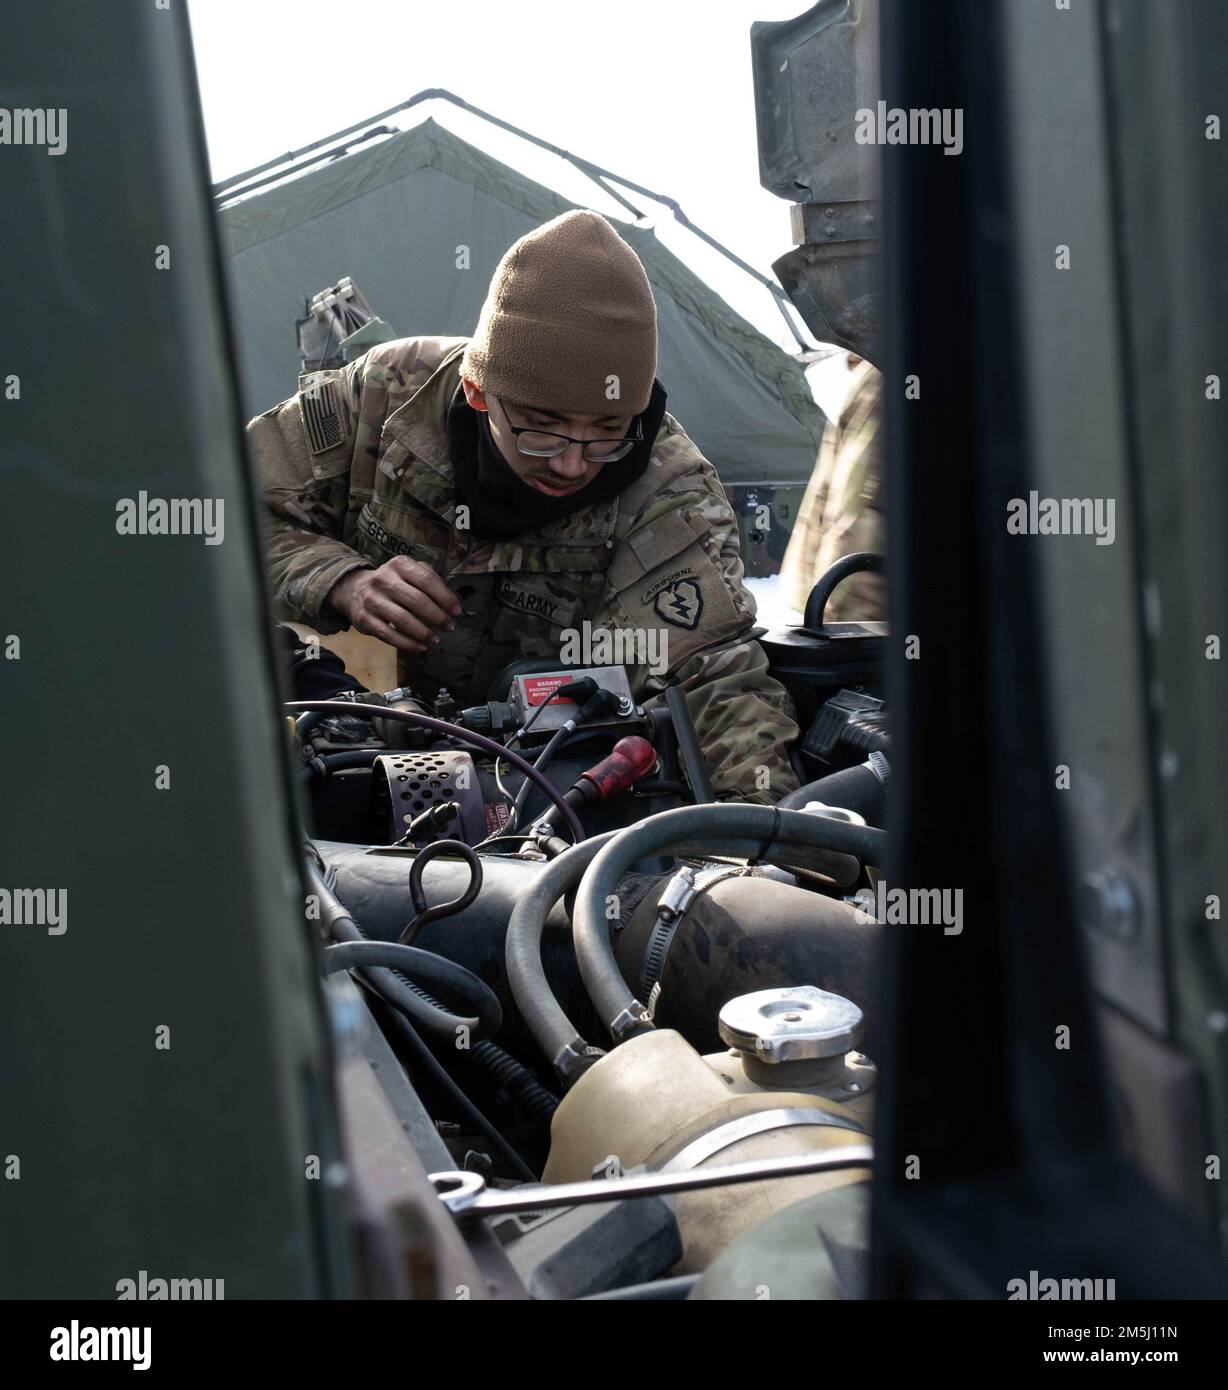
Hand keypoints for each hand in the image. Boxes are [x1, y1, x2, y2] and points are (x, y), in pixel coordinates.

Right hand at [328, 558, 461, 653]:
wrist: (354, 590)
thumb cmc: (393, 582)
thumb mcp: (409, 571)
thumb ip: (430, 579)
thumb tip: (451, 602)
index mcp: (399, 564)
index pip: (427, 580)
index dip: (445, 597)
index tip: (456, 611)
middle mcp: (383, 579)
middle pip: (417, 600)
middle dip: (437, 616)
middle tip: (449, 627)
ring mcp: (372, 599)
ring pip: (402, 620)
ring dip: (423, 633)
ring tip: (436, 639)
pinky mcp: (364, 619)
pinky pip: (388, 635)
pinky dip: (407, 644)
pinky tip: (420, 647)